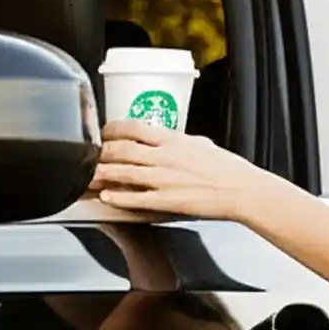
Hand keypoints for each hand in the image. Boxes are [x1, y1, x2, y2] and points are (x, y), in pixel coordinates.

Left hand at [91, 120, 274, 222]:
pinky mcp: (167, 201)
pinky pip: (135, 199)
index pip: (134, 128)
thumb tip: (172, 139)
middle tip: (87, 156)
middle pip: (121, 150)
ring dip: (101, 174)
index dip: (112, 129)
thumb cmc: (227, 169)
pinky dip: (117, 198)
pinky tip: (106, 197)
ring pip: (123, 173)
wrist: (241, 190)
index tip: (103, 133)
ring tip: (87, 176)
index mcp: (174, 139)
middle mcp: (165, 156)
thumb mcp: (202, 145)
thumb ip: (182, 141)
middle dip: (99, 153)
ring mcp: (164, 179)